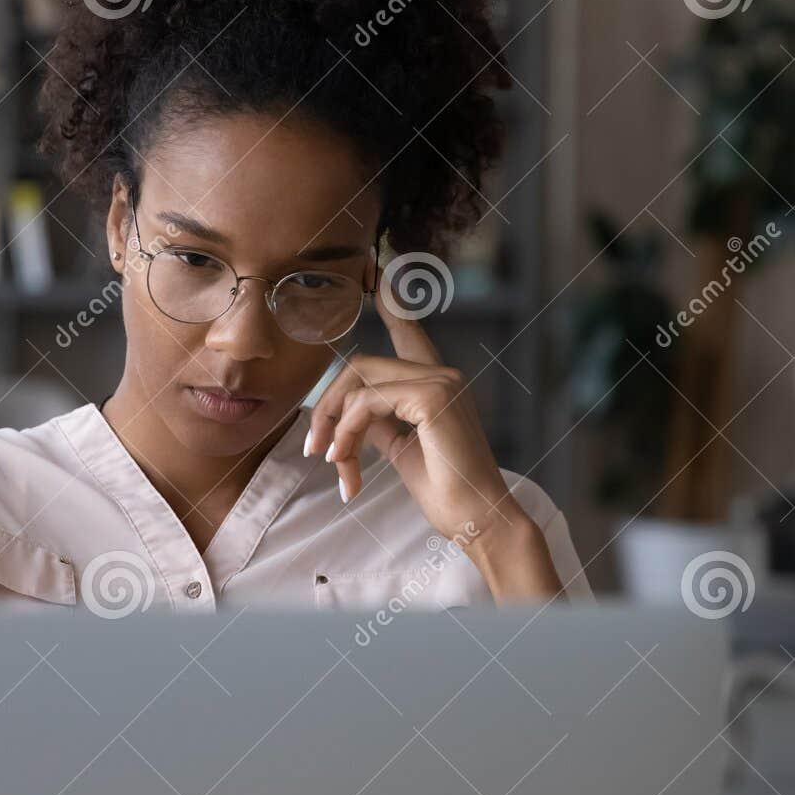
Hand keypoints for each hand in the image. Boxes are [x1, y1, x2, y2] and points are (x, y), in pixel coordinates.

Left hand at [303, 292, 561, 600]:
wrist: (479, 520)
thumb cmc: (447, 493)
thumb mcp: (403, 450)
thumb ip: (378, 424)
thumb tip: (349, 413)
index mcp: (437, 384)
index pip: (409, 334)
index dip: (392, 305)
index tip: (376, 274)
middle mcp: (442, 375)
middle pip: (360, 365)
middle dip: (327, 405)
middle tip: (315, 450)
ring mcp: (441, 382)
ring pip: (359, 382)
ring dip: (334, 425)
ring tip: (335, 464)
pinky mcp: (433, 398)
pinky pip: (367, 404)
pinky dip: (347, 432)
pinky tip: (347, 463)